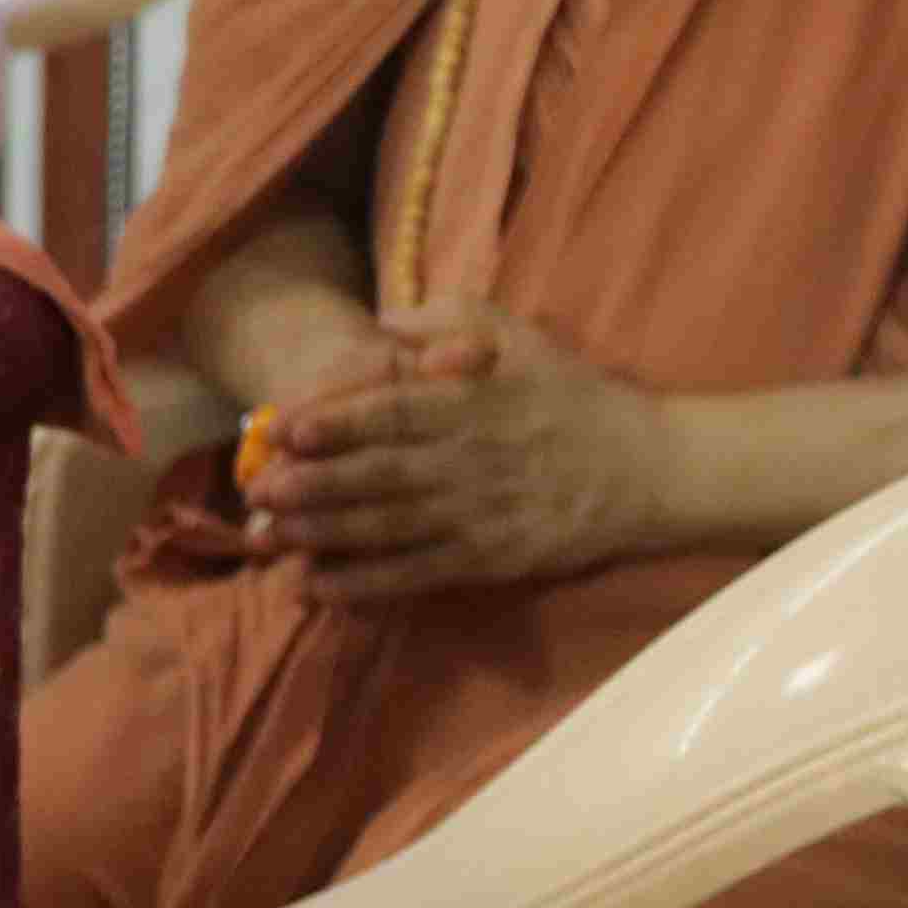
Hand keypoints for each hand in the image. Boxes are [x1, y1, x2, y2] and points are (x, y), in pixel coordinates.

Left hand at [244, 304, 674, 604]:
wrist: (650, 469)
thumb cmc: (572, 397)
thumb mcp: (519, 339)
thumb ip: (448, 321)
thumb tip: (382, 321)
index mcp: (472, 403)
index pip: (394, 410)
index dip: (336, 420)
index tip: (283, 426)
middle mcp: (470, 460)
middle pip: (380, 474)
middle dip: (312, 484)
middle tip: (257, 490)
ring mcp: (478, 514)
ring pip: (388, 527)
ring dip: (324, 534)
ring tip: (269, 537)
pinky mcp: (488, 558)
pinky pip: (416, 574)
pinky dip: (364, 584)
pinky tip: (316, 587)